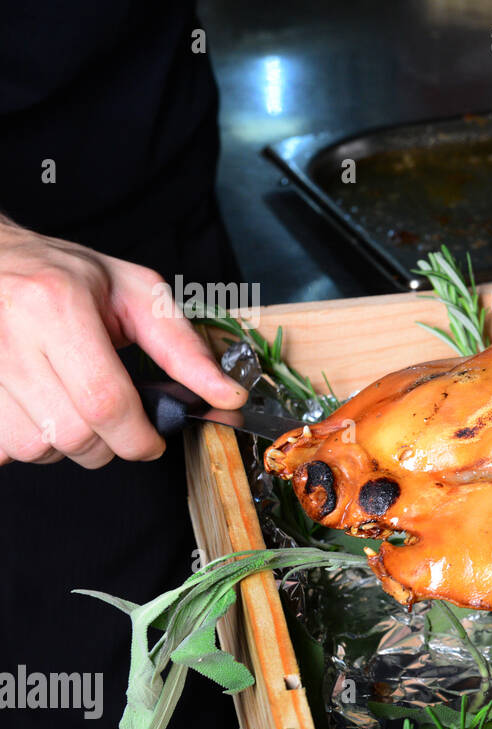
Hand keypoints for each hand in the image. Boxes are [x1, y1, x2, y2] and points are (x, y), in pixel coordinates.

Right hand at [0, 219, 246, 467]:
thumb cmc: (65, 276)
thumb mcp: (135, 293)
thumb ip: (183, 348)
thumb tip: (228, 396)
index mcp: (56, 303)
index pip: (105, 401)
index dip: (137, 437)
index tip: (152, 442)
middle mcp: (8, 333)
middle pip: (71, 433)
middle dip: (106, 444)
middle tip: (114, 421)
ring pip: (33, 447)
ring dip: (64, 444)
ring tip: (70, 404)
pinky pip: (0, 448)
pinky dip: (27, 442)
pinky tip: (37, 409)